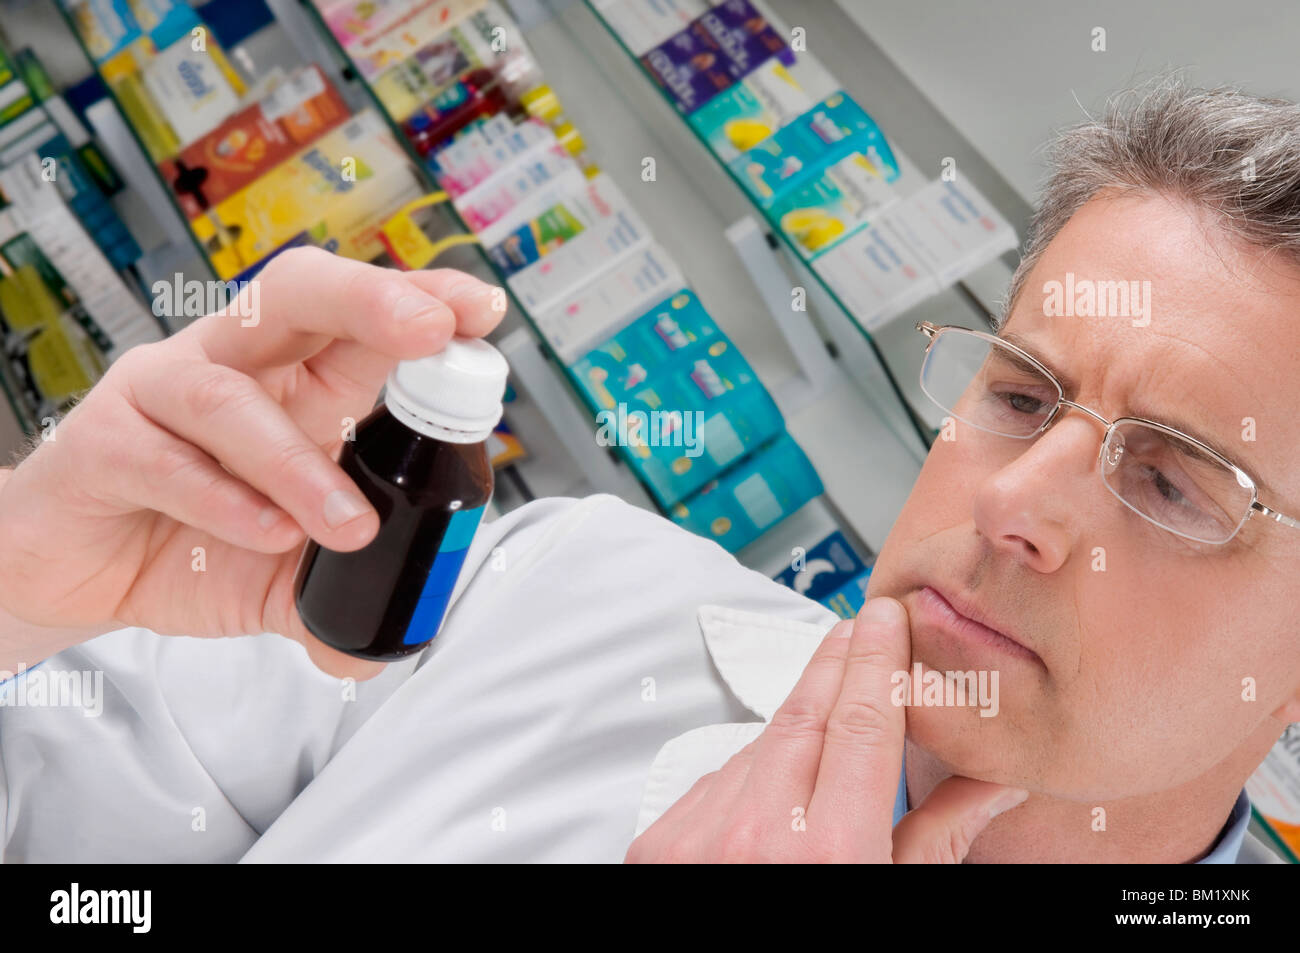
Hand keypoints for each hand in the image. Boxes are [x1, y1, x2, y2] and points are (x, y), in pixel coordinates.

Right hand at [0, 248, 502, 679]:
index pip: (357, 320)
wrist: (72, 571)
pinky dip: (222, 501)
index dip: (419, 302)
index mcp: (293, 379)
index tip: (479, 310)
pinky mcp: (101, 443)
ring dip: (298, 465)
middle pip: (296, 297)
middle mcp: (232, 366)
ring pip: (229, 399)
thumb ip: (336, 604)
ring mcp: (160, 394)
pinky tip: (264, 535)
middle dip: (369, 303)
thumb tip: (383, 651)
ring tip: (348, 529)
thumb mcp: (283, 580)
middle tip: (430, 329)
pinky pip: (164, 460)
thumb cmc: (185, 544)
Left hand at [625, 597, 1028, 861]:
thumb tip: (998, 780)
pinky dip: (748, 775)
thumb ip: (940, 840)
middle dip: (836, 663)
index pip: (861, 723)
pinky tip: (774, 788)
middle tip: (862, 625)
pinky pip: (713, 785)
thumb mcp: (899, 906)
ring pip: (757, 750)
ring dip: (794, 724)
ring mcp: (698, 837)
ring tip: (829, 705)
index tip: (887, 617)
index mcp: (830, 853)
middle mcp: (757, 835)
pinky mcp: (659, 846)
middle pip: (803, 717)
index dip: (877, 661)